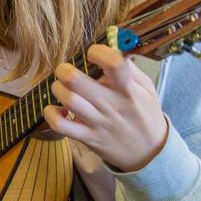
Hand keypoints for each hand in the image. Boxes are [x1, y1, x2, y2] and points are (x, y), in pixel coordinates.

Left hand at [44, 44, 167, 171]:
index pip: (114, 64)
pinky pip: (60, 125)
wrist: (149, 153)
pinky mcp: (87, 137)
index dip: (98, 52)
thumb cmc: (144, 115)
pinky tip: (56, 109)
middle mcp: (111, 105)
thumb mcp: (146, 89)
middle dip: (64, 69)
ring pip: (67, 99)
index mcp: (127, 90)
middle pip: (76, 80)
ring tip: (62, 88)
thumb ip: (129, 69)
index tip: (93, 53)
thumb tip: (111, 48)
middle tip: (66, 71)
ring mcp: (97, 122)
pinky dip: (51, 114)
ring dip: (57, 89)